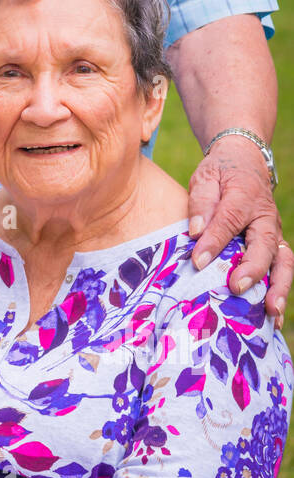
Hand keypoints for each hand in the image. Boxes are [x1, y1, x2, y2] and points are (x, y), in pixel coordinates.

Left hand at [188, 136, 290, 326]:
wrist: (244, 161)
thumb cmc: (221, 173)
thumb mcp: (205, 178)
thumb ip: (200, 203)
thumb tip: (195, 232)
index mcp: (244, 198)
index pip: (229, 221)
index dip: (214, 242)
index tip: (197, 262)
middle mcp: (265, 218)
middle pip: (265, 245)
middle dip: (253, 269)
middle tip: (237, 288)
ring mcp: (274, 233)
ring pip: (283, 261)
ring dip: (279, 287)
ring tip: (272, 313)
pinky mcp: (275, 245)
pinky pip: (282, 268)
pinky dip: (279, 290)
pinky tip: (273, 316)